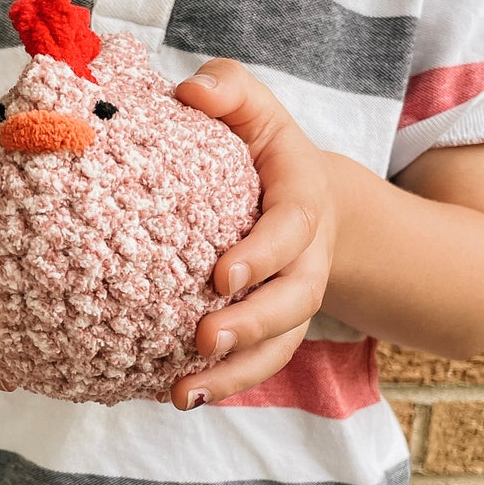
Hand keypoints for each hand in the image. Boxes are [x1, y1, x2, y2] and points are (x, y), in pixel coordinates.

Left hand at [166, 60, 337, 409]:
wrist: (301, 198)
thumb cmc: (262, 149)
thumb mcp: (254, 109)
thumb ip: (228, 88)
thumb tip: (191, 91)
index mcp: (302, 202)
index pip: (290, 230)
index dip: (262, 256)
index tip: (222, 276)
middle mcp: (305, 259)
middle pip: (293, 301)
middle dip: (251, 325)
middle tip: (203, 340)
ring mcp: (290, 300)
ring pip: (277, 347)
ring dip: (235, 373)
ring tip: (183, 393)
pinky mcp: (270, 331)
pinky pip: (255, 365)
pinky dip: (223, 386)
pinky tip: (178, 396)